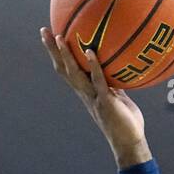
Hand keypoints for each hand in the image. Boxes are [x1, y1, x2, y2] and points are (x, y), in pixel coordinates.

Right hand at [40, 27, 148, 166]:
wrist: (130, 143)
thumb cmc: (126, 122)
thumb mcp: (118, 98)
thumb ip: (113, 84)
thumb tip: (114, 68)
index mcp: (86, 92)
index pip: (67, 70)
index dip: (57, 54)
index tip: (51, 36)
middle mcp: (85, 94)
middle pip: (63, 69)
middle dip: (52, 50)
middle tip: (43, 30)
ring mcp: (93, 98)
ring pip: (74, 74)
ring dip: (66, 55)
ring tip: (59, 37)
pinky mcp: (105, 102)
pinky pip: (98, 81)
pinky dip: (93, 66)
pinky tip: (90, 52)